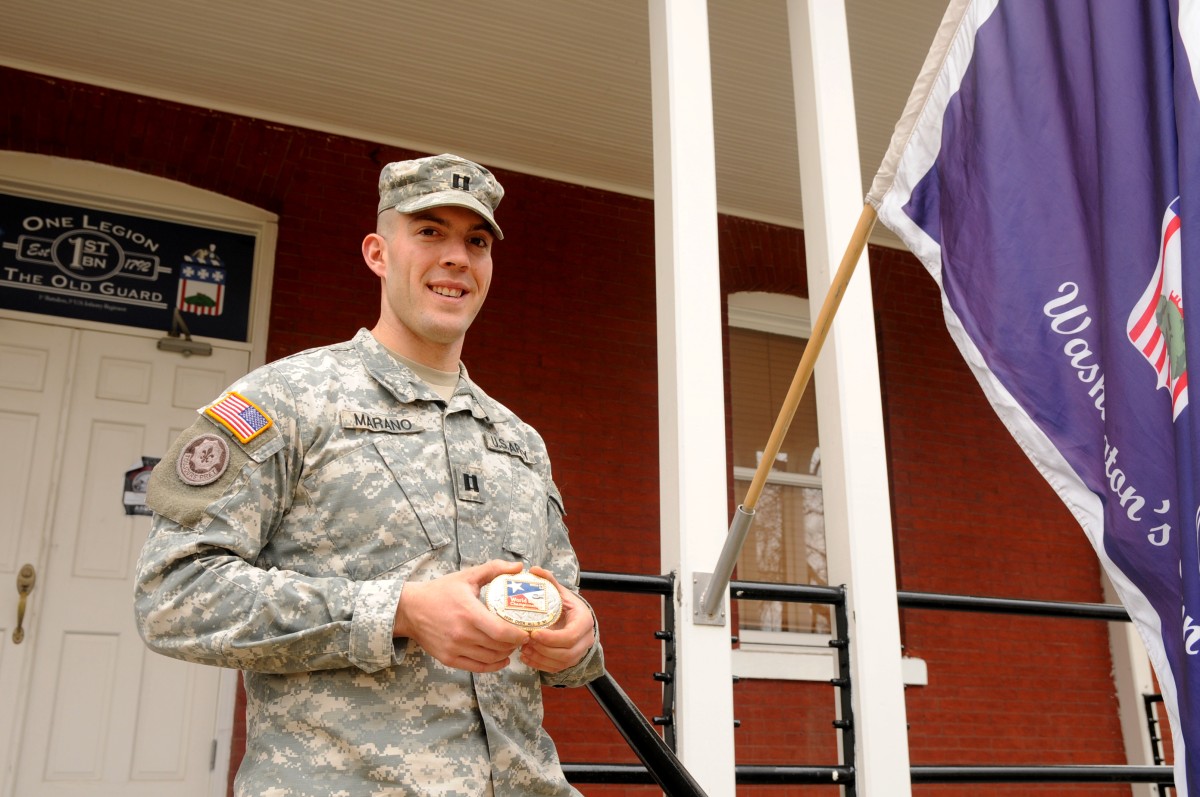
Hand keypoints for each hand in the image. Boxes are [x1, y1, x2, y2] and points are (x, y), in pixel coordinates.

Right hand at [393, 560, 530, 672]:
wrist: (410, 609)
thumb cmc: (440, 591)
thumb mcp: (467, 576)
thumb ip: (494, 569)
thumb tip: (519, 567)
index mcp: (469, 613)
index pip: (501, 632)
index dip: (518, 636)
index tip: (528, 632)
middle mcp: (462, 634)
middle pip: (498, 646)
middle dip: (515, 644)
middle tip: (523, 637)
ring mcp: (455, 648)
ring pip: (490, 658)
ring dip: (505, 654)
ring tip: (511, 645)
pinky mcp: (448, 658)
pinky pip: (477, 668)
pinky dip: (493, 665)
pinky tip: (501, 659)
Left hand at [519, 567, 595, 672]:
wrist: (575, 620)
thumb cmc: (566, 605)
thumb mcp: (560, 592)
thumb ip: (548, 581)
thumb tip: (533, 569)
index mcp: (584, 621)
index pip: (571, 636)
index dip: (552, 638)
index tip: (534, 633)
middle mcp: (585, 640)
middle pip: (566, 653)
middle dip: (543, 649)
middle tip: (525, 641)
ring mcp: (579, 654)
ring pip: (560, 663)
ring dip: (540, 658)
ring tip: (523, 649)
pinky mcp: (569, 663)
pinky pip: (555, 669)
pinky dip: (539, 665)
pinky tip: (526, 657)